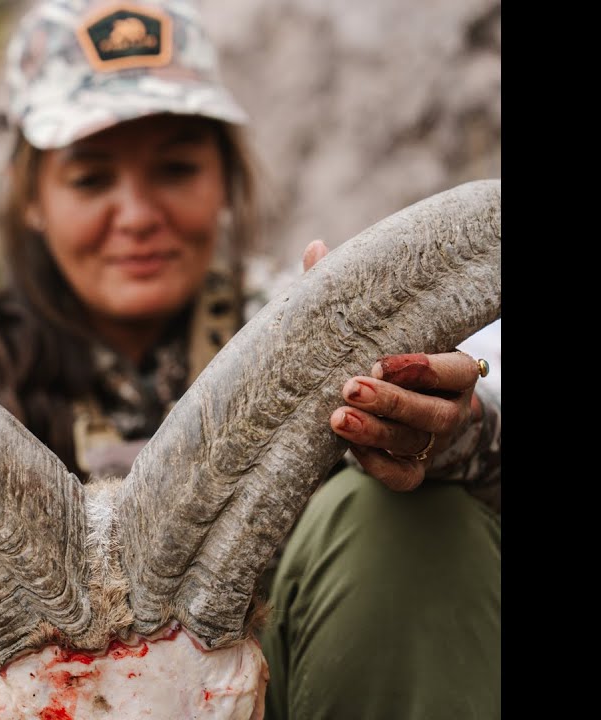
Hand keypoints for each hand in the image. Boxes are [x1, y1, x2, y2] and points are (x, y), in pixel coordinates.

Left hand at [301, 240, 483, 491]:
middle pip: (433, 412)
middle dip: (392, 401)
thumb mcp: (373, 329)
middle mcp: (449, 408)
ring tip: (336, 419)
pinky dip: (378, 467)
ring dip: (375, 433)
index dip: (424, 367)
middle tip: (350, 387)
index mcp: (450, 369)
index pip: (455, 370)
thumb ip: (348, 296)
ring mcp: (433, 442)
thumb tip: (315, 249)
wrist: (395, 411)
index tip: (382, 360)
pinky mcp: (413, 470)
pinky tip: (349, 454)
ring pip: (414, 444)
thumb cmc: (381, 357)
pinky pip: (403, 477)